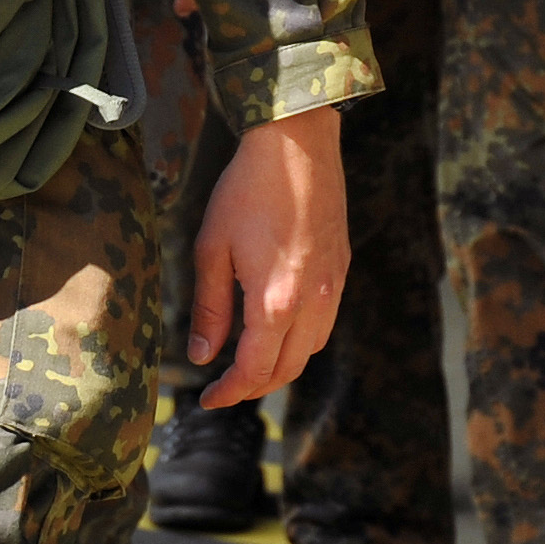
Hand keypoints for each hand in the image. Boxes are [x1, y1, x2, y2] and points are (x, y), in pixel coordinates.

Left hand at [187, 106, 346, 407]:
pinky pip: (324, 325)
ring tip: (248, 364)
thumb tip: (202, 355)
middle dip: (254, 387)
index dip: (229, 391)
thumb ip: (210, 308)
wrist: (298, 144)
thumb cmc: (247, 190)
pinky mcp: (341, 271)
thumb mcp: (212, 248)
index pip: (254, 370)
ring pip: (310, 351)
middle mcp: (312, 303)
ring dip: (280, 367)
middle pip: (286, 369)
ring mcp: (333, 288)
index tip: (207, 399)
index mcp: (275, 302)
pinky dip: (300, 342)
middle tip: (223, 388)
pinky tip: (277, 330)